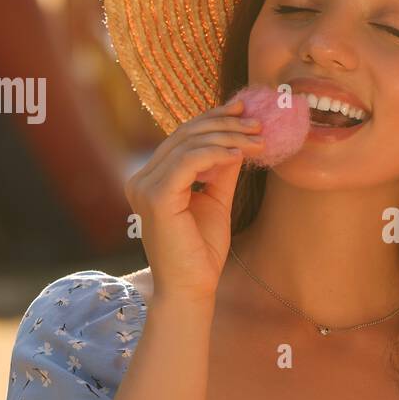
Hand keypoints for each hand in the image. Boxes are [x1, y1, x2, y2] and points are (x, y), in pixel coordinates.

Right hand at [123, 98, 265, 304]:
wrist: (192, 288)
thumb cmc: (202, 251)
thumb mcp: (216, 201)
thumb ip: (221, 170)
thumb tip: (237, 138)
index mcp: (151, 179)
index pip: (182, 138)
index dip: (213, 120)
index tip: (244, 111)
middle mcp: (141, 179)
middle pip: (184, 135)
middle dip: (224, 124)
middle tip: (258, 123)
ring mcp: (144, 186)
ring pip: (188, 144)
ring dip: (227, 137)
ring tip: (257, 139)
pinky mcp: (155, 196)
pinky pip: (189, 161)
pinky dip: (216, 153)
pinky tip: (240, 154)